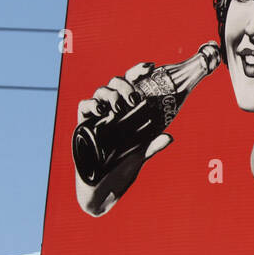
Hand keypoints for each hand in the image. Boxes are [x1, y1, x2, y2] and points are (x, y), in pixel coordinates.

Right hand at [75, 63, 171, 216]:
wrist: (103, 188)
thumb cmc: (122, 169)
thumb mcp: (140, 156)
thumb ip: (152, 145)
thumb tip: (169, 136)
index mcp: (128, 112)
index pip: (132, 85)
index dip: (138, 72)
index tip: (151, 66)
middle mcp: (112, 110)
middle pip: (115, 83)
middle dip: (125, 84)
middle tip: (134, 98)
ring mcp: (97, 116)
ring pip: (101, 91)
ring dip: (111, 95)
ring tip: (120, 107)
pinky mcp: (83, 125)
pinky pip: (84, 106)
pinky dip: (92, 104)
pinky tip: (102, 111)